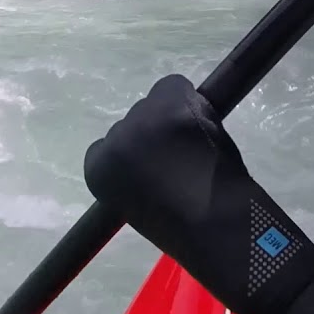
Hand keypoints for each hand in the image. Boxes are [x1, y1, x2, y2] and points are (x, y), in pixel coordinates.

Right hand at [83, 74, 313, 313]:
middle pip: (134, 117)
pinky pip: (175, 85)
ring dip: (177, 115)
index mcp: (98, 169)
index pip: (110, 142)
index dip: (140, 150)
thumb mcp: (140, 199)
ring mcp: (140, 122)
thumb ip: (136, 169)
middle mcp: (112, 141)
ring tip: (198, 149)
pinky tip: (203, 129)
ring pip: (155, 100)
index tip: (159, 167)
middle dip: (158, 131)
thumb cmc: (184, 226)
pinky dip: (192, 100)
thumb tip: (153, 144)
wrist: (216, 229)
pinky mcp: (171, 108)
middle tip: (185, 159)